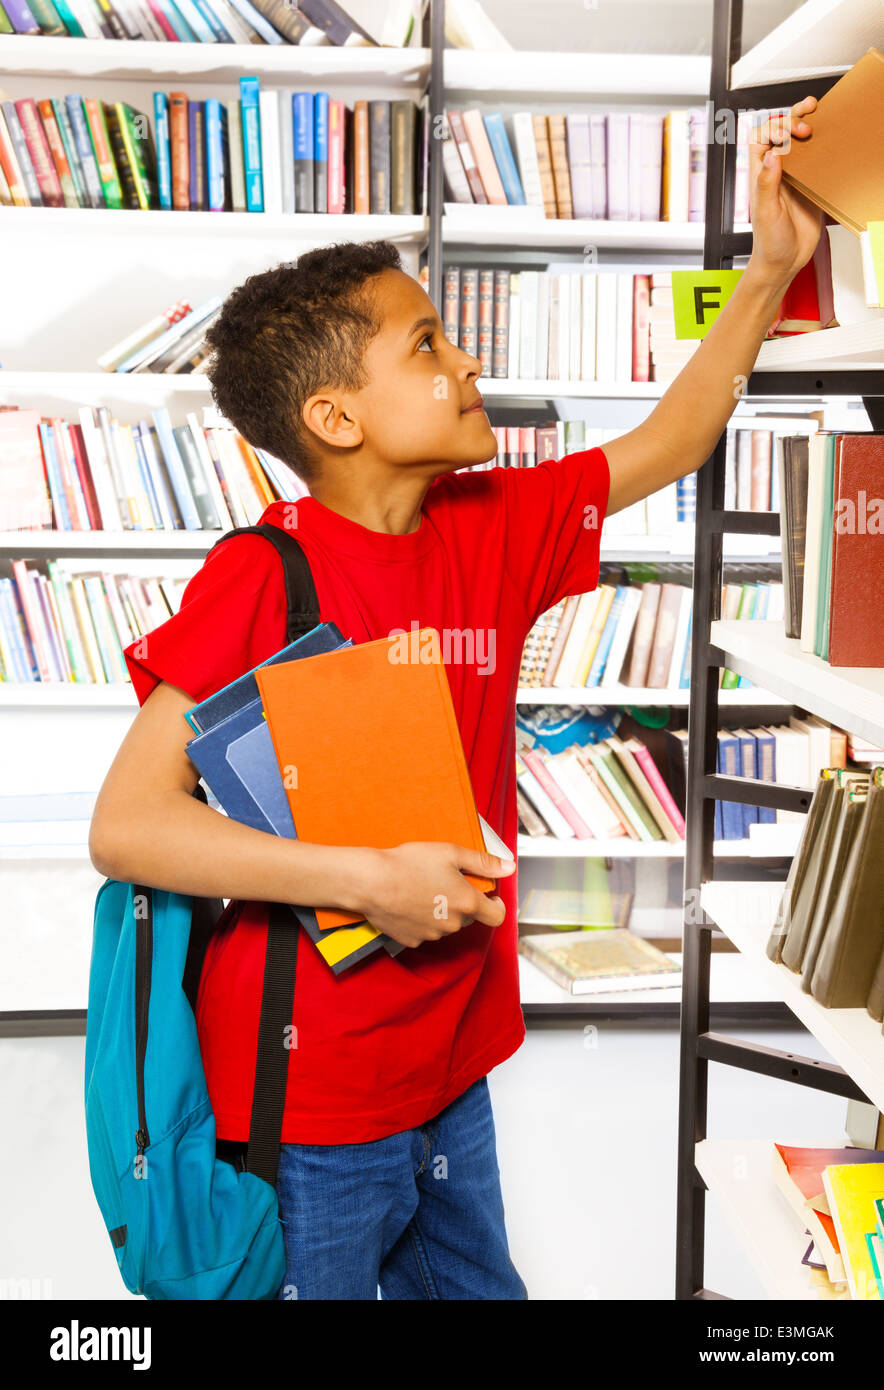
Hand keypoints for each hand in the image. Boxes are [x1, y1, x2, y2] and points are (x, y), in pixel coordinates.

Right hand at [353, 842, 514, 949]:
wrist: (372, 882)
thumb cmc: (409, 864)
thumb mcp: (451, 853)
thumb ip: (483, 862)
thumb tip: (508, 867)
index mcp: (467, 903)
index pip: (497, 916)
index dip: (496, 906)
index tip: (489, 896)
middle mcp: (453, 924)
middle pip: (468, 917)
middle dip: (462, 902)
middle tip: (445, 882)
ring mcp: (432, 934)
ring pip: (446, 924)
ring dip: (441, 911)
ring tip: (422, 889)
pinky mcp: (412, 940)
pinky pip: (425, 931)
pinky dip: (421, 920)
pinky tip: (409, 902)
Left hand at [746, 95, 823, 290]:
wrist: (785, 262)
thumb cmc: (769, 242)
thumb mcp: (766, 213)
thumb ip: (767, 184)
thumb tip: (772, 155)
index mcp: (761, 175)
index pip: (761, 139)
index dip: (773, 129)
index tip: (789, 135)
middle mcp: (776, 172)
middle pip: (781, 133)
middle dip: (792, 119)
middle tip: (807, 124)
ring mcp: (794, 177)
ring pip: (799, 142)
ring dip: (807, 123)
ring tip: (817, 109)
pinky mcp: (810, 185)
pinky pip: (817, 159)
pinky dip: (823, 145)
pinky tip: (830, 137)